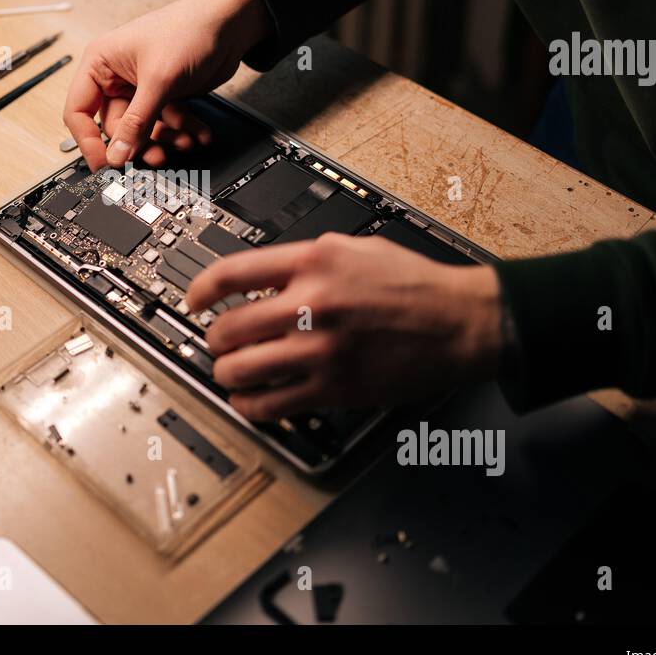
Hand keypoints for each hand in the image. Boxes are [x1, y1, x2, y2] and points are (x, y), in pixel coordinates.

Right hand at [63, 0, 269, 169]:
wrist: (230, 22)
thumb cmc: (188, 29)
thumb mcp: (158, 81)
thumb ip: (136, 123)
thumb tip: (118, 154)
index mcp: (100, 63)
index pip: (78, 110)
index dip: (88, 141)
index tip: (104, 163)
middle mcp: (117, 75)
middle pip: (115, 126)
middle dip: (139, 142)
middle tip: (156, 156)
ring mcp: (141, 86)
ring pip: (143, 128)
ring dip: (165, 138)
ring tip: (184, 142)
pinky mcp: (164, 94)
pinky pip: (166, 122)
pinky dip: (182, 130)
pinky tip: (197, 133)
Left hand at [184, 233, 502, 419]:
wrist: (462, 322)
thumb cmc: (416, 286)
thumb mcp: (356, 249)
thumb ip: (307, 258)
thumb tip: (264, 273)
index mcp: (313, 263)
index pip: (233, 274)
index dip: (201, 289)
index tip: (194, 299)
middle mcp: (310, 305)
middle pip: (228, 327)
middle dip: (213, 338)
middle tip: (217, 341)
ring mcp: (320, 351)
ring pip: (241, 370)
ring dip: (226, 373)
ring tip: (230, 371)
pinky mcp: (334, 388)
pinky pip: (271, 404)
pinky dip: (250, 405)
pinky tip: (250, 400)